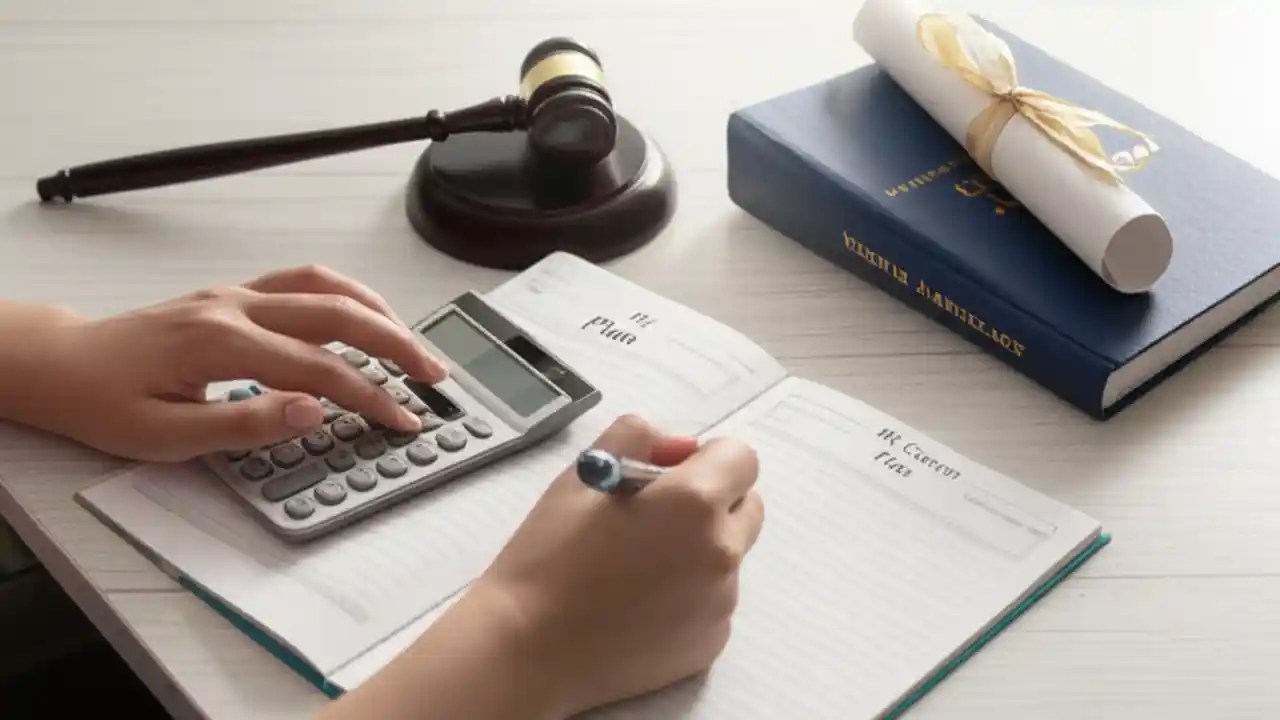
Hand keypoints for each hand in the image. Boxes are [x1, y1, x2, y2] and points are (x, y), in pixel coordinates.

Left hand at [3, 265, 446, 461]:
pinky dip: (345, 295)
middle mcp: (235, 308)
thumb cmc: (104, 403)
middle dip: (396, 343)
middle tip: (434, 373)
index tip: (403, 420)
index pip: (320, 370)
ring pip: (325, 286)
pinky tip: (363, 315)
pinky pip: (303, 281)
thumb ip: (244, 424)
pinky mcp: (233, 296)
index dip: (370, 397)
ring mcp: (235, 295)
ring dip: (377, 311)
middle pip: (338, 315)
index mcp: (222, 344)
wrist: (62, 365)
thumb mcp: (166, 435)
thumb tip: (312, 410)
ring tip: (411, 342)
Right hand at [476, 414, 764, 715]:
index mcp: (695, 502)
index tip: (669, 474)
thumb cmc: (549, 557)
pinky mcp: (711, 643)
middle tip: (655, 516)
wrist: (528, 650)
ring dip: (699, 549)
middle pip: (746, 507)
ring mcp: (721, 603)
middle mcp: (722, 553)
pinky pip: (714, 601)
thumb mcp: (584, 473)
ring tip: (636, 566)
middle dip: (713, 501)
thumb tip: (678, 447)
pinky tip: (639, 602)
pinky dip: (689, 594)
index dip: (706, 459)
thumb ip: (638, 437)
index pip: (742, 458)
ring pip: (728, 556)